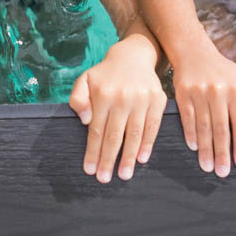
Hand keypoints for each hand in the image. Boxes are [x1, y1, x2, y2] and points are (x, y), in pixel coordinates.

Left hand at [68, 36, 165, 182]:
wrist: (133, 56)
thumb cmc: (105, 74)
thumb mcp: (85, 79)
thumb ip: (78, 98)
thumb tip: (85, 120)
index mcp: (103, 94)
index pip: (97, 130)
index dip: (93, 151)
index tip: (89, 169)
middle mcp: (123, 97)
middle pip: (115, 135)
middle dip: (108, 160)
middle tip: (104, 179)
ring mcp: (142, 99)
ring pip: (134, 134)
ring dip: (128, 157)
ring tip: (124, 175)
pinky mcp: (158, 100)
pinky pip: (153, 126)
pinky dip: (148, 144)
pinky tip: (141, 159)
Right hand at [172, 45, 235, 177]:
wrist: (194, 52)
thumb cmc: (224, 68)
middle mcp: (218, 91)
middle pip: (221, 128)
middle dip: (222, 152)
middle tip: (223, 173)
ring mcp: (199, 93)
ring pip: (203, 126)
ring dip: (205, 148)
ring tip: (208, 167)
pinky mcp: (183, 94)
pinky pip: (187, 117)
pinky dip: (190, 133)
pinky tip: (194, 148)